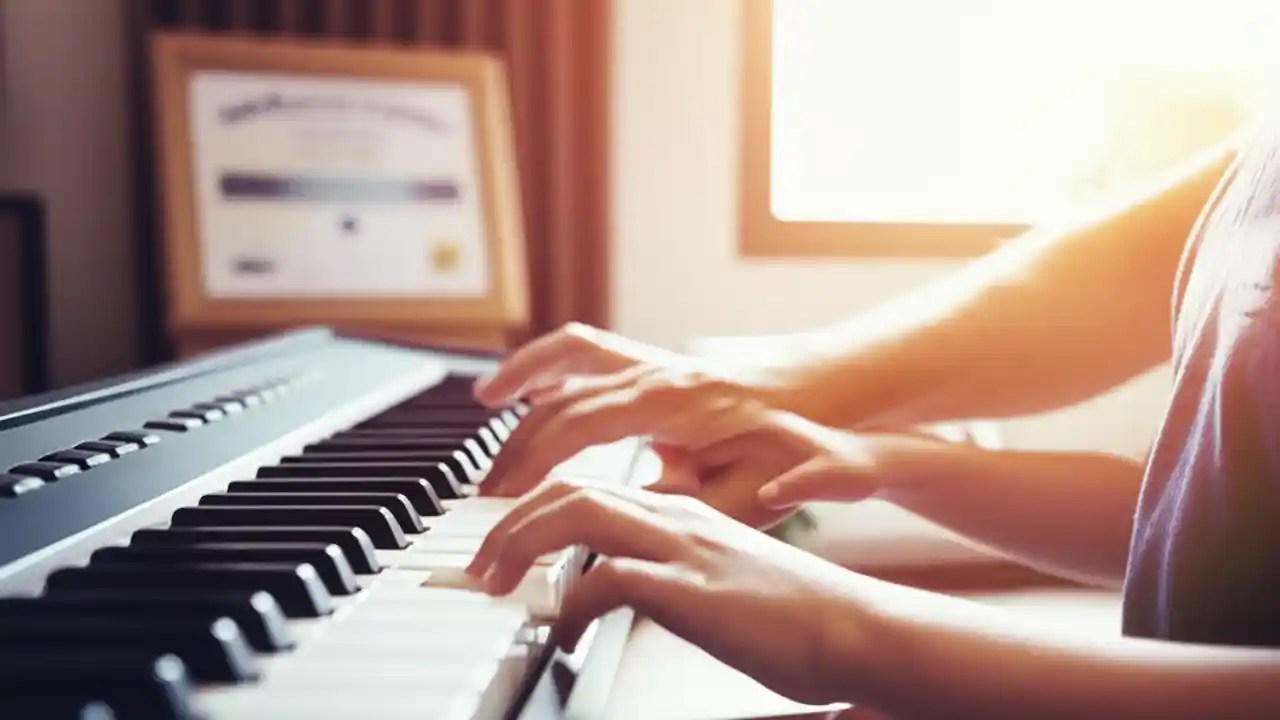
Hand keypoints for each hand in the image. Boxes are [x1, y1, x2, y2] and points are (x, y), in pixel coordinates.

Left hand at [466, 481, 868, 704]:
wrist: (852, 629)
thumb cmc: (790, 611)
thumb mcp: (715, 574)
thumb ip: (668, 564)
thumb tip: (620, 580)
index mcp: (677, 510)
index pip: (587, 487)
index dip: (532, 507)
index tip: (500, 541)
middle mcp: (674, 515)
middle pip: (569, 489)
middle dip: (509, 520)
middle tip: (480, 563)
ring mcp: (683, 546)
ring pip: (579, 512)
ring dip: (523, 544)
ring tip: (495, 583)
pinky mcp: (692, 586)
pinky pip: (608, 578)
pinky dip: (571, 602)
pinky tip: (563, 631)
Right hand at [478, 360, 875, 526]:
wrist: (823, 392)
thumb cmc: (791, 440)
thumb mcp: (745, 494)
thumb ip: (681, 507)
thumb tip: (623, 519)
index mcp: (670, 403)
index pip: (578, 424)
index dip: (533, 462)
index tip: (503, 497)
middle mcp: (654, 374)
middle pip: (562, 396)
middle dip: (516, 442)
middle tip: (487, 488)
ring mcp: (653, 364)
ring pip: (570, 354)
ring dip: (524, 375)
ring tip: (486, 399)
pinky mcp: (655, 367)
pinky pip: (590, 354)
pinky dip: (553, 365)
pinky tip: (534, 387)